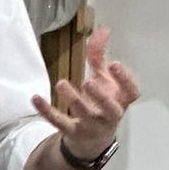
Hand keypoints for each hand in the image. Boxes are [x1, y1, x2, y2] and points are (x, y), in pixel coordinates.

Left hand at [32, 27, 139, 161]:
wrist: (92, 140)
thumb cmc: (101, 103)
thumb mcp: (103, 79)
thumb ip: (100, 55)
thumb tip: (103, 29)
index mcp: (121, 100)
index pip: (132, 92)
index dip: (125, 79)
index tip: (114, 63)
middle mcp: (110, 115)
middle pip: (111, 109)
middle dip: (101, 96)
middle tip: (88, 81)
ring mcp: (92, 125)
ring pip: (85, 115)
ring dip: (73, 99)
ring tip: (61, 83)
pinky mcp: (73, 132)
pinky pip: (59, 123)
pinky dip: (47, 111)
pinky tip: (36, 98)